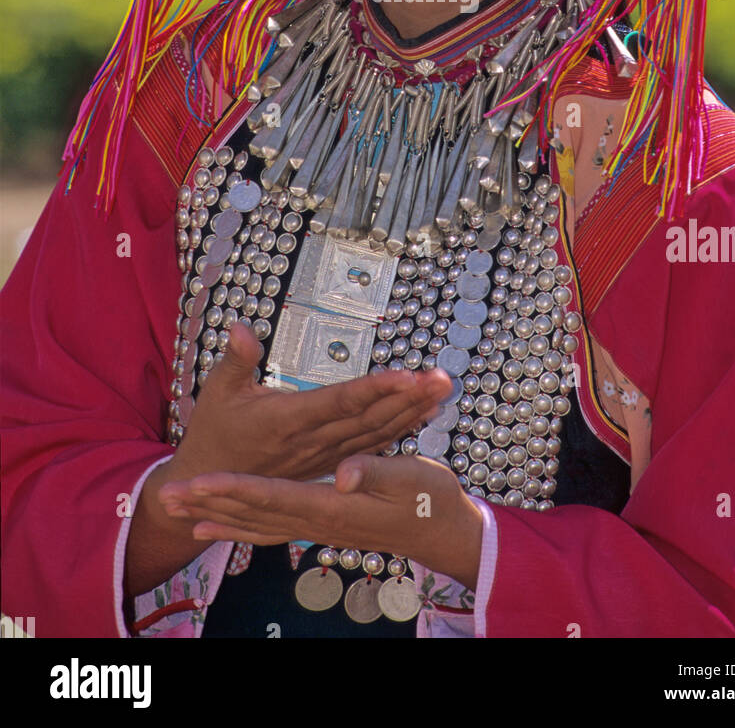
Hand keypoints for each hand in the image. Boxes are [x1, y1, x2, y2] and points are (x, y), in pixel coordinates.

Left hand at [160, 453, 483, 591]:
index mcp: (335, 505)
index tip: (197, 483)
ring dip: (220, 515)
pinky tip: (226, 523)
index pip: (272, 497)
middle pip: (255, 513)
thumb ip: (375, 473)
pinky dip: (244, 526)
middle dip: (212, 504)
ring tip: (184, 510)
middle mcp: (321, 520)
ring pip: (258, 524)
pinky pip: (274, 529)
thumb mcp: (411, 479)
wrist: (447, 530)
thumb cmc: (432, 499)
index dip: (233, 489)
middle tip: (171, 498)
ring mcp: (321, 526)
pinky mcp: (326, 523)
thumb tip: (344, 474)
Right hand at [169, 321, 453, 485]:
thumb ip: (236, 359)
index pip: (339, 402)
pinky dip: (401, 429)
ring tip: (442, 390)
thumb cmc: (215, 432)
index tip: (407, 375)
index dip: (375, 390)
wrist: (215, 485)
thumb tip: (241, 327)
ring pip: (377, 433)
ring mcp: (324, 455)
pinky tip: (424, 413)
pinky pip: (372, 446)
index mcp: (288, 421)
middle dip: (408, 398)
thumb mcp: (217, 391)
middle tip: (442, 378)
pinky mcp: (330, 462)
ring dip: (412, 412)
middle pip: (369, 419)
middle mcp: (312, 442)